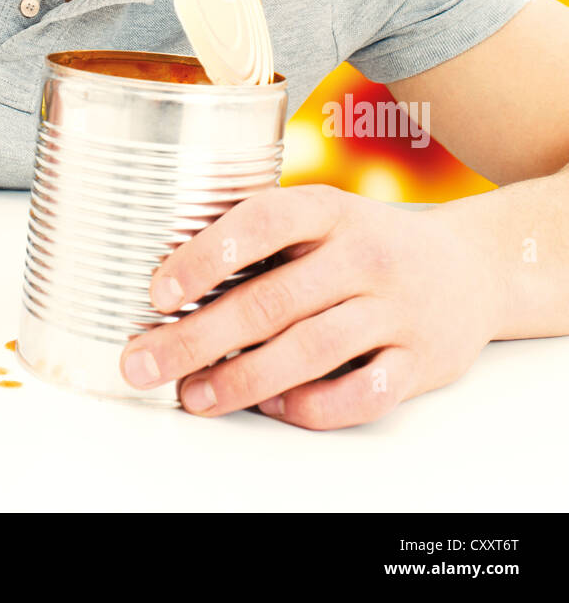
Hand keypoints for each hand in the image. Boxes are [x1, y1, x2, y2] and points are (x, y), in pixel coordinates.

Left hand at [118, 183, 502, 428]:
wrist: (472, 268)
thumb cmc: (371, 242)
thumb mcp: (324, 214)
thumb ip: (265, 234)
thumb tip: (173, 272)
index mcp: (330, 208)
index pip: (261, 222)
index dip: (205, 255)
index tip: (158, 289)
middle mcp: (363, 255)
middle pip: (271, 301)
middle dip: (197, 337)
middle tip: (144, 363)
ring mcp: (394, 310)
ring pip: (309, 351)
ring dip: (241, 379)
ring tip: (193, 395)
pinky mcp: (418, 361)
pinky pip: (361, 394)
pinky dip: (313, 406)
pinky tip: (275, 407)